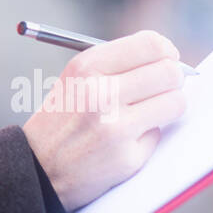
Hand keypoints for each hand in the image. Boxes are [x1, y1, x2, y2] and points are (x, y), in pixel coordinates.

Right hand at [22, 30, 187, 212]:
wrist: (36, 168)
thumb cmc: (61, 120)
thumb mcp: (75, 79)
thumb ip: (116, 66)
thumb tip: (169, 60)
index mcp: (86, 66)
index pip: (150, 45)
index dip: (166, 52)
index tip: (168, 59)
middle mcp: (101, 92)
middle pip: (169, 73)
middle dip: (174, 79)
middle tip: (165, 87)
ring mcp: (115, 126)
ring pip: (175, 103)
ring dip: (166, 107)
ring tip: (146, 113)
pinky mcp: (127, 157)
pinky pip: (158, 135)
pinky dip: (147, 137)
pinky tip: (124, 141)